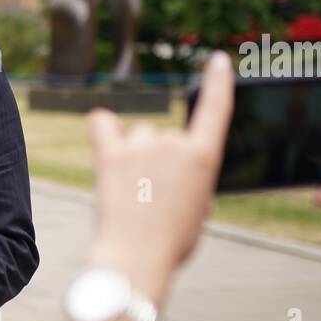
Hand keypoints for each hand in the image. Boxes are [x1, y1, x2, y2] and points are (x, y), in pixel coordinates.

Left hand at [86, 50, 233, 298]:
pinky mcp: (110, 156)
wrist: (138, 259)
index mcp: (205, 158)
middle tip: (155, 199)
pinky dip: (103, 126)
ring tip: (131, 192)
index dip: (218, 82)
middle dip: (161, 162)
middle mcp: (174, 144)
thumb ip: (190, 183)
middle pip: (165, 136)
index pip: (216, 107)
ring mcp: (141, 147)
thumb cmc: (171, 243)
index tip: (218, 60)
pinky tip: (104, 130)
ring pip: (138, 136)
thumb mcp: (197, 212)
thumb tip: (172, 175)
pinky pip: (102, 123)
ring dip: (135, 155)